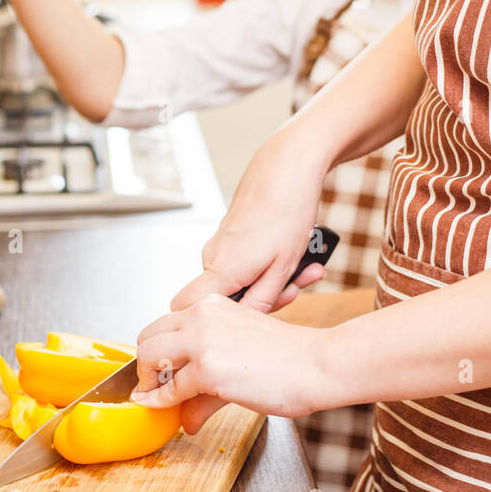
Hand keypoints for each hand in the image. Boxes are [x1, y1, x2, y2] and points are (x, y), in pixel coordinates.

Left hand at [132, 295, 330, 433]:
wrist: (317, 364)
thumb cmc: (290, 357)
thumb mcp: (241, 355)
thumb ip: (208, 384)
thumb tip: (186, 418)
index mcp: (212, 304)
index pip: (165, 323)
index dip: (158, 350)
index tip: (159, 371)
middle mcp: (203, 315)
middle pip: (148, 337)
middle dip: (144, 365)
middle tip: (152, 386)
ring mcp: (203, 340)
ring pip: (148, 357)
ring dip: (146, 382)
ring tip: (156, 398)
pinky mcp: (207, 368)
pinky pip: (169, 389)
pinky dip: (161, 402)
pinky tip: (167, 410)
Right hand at [171, 132, 329, 314]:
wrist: (288, 166)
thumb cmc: (287, 211)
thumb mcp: (282, 267)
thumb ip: (261, 301)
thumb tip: (244, 320)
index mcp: (221, 269)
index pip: (184, 307)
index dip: (201, 321)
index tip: (235, 325)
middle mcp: (213, 256)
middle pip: (225, 298)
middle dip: (263, 298)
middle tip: (296, 287)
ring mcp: (221, 243)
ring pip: (240, 278)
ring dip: (272, 280)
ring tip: (306, 267)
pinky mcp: (232, 234)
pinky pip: (246, 261)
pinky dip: (269, 263)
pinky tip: (296, 253)